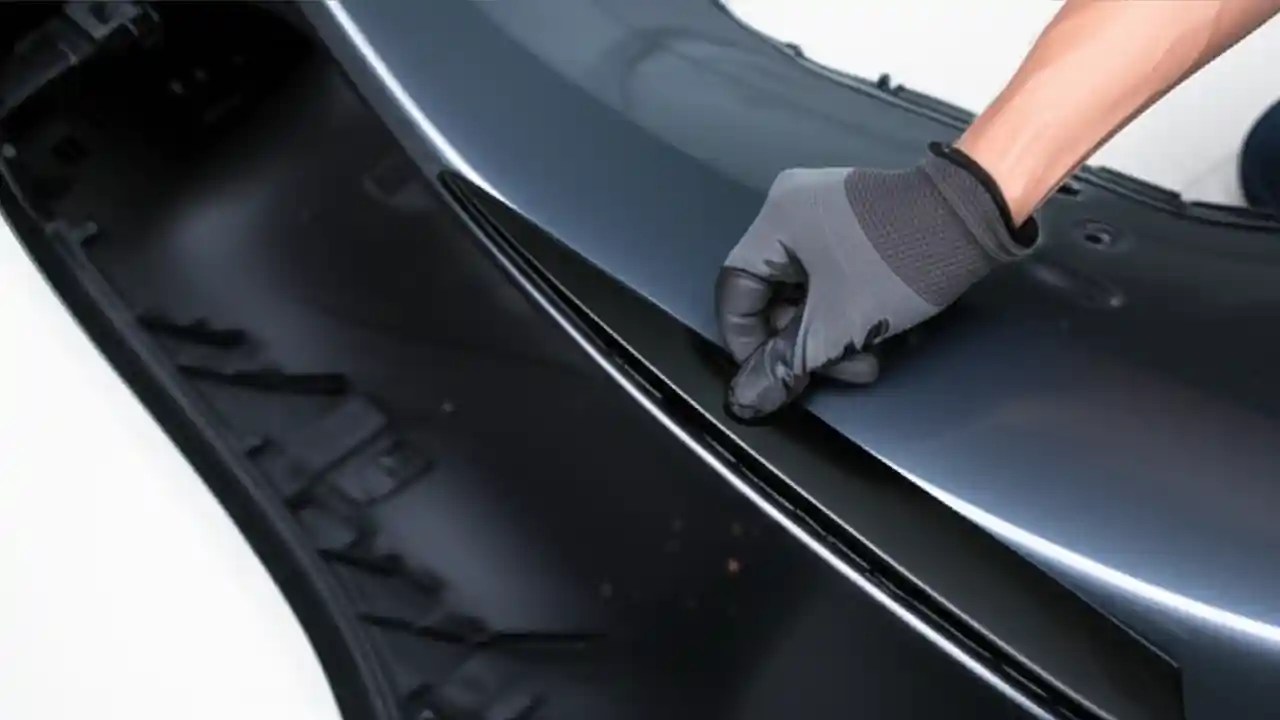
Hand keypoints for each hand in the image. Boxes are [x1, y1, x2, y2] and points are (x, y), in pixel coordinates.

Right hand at [715, 147, 1034, 420]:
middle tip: (836, 369)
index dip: (747, 340)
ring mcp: (827, 213)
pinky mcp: (856, 223)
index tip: (771, 374)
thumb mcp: (839, 324)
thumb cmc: (904, 260)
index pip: (735, 289)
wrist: (975, 217)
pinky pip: (831, 275)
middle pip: (772, 292)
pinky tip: (876, 332)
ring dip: (831, 333)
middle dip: (804, 341)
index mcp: (776, 219)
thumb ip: (786, 363)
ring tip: (867, 357)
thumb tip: (747, 398)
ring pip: (806, 290)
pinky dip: (847, 309)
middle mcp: (794, 208)